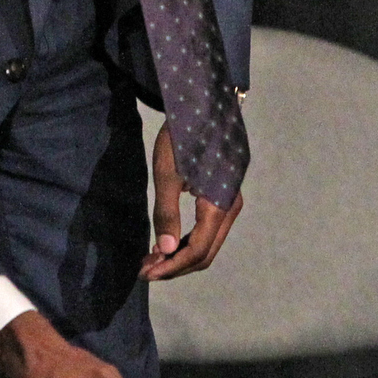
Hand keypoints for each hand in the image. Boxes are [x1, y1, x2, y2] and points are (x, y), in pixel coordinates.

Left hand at [139, 120, 242, 280]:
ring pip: (208, 244)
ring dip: (181, 256)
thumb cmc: (183, 135)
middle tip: (145, 270)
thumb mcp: (167, 173)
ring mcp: (231, 202)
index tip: (146, 273)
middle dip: (175, 266)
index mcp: (219, 204)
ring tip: (152, 258)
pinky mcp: (225, 196)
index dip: (171, 266)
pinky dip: (189, 241)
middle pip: (205, 253)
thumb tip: (163, 250)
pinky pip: (209, 230)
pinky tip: (167, 241)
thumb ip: (166, 213)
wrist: (204, 104)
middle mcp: (231, 207)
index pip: (197, 250)